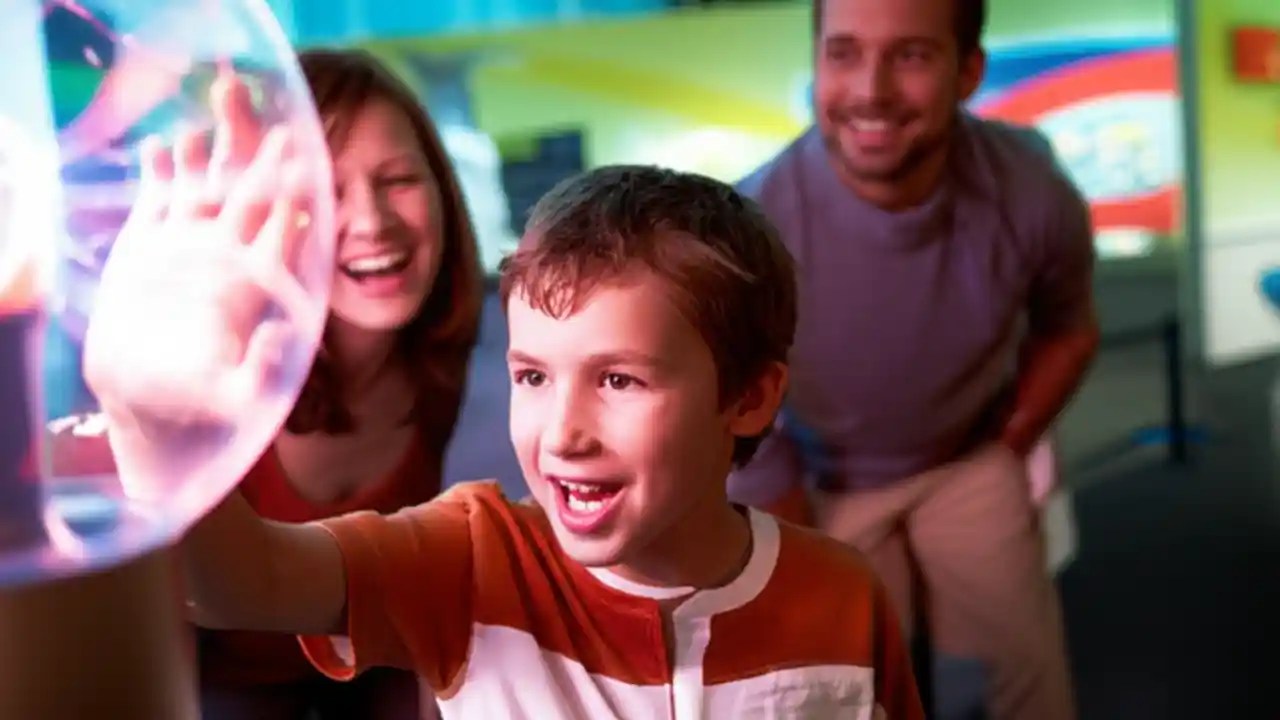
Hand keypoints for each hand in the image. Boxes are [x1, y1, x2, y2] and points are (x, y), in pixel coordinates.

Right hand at [83, 75, 322, 476]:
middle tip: (274, 127)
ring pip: (204, 188)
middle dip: (262, 163)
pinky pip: (158, 199)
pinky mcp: (150, 245)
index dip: (292, 204)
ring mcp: (189, 245)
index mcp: (257, 283)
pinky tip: (158, 147)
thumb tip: (281, 336)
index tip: (302, 171)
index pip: (283, 234)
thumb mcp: (237, 396)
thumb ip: (262, 371)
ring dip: (206, 158)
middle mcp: (228, 255)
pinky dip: (158, 173)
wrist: (152, 399)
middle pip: (251, 197)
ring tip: (205, 127)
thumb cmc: (201, 402)